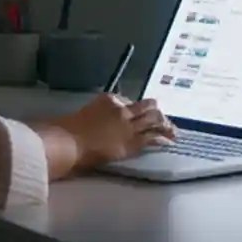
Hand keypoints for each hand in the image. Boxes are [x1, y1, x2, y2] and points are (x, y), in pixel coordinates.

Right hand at [52, 94, 175, 170]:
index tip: (138, 113)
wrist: (69, 142)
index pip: (128, 101)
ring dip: (165, 125)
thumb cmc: (68, 130)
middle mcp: (122, 109)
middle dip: (155, 112)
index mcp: (109, 99)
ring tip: (173, 131)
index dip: (135, 108)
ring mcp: (129, 125)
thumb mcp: (84, 115)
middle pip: (146, 107)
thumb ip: (97, 115)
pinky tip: (169, 142)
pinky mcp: (133, 142)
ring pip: (154, 121)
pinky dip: (163, 139)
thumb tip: (101, 124)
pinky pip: (152, 138)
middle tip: (162, 118)